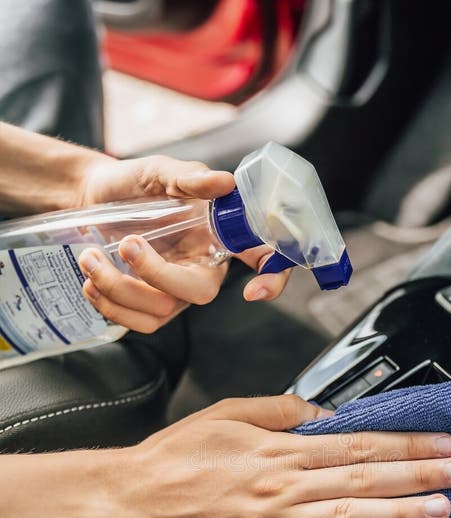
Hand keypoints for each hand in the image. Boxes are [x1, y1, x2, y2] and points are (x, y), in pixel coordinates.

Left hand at [76, 155, 291, 332]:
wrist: (91, 197)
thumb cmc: (135, 184)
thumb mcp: (161, 171)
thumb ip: (191, 178)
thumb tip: (223, 182)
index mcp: (218, 238)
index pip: (263, 259)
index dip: (271, 279)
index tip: (252, 290)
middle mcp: (201, 270)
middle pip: (201, 294)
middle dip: (158, 275)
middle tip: (126, 243)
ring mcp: (174, 294)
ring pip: (161, 313)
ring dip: (120, 289)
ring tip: (90, 258)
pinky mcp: (145, 307)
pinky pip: (137, 324)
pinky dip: (109, 306)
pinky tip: (90, 282)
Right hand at [117, 395, 450, 517]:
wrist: (132, 500)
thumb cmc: (174, 459)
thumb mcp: (227, 413)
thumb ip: (279, 410)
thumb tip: (322, 414)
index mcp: (279, 449)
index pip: (358, 443)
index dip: (405, 442)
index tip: (439, 443)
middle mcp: (286, 485)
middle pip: (367, 476)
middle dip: (420, 473)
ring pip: (354, 514)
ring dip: (404, 510)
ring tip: (443, 508)